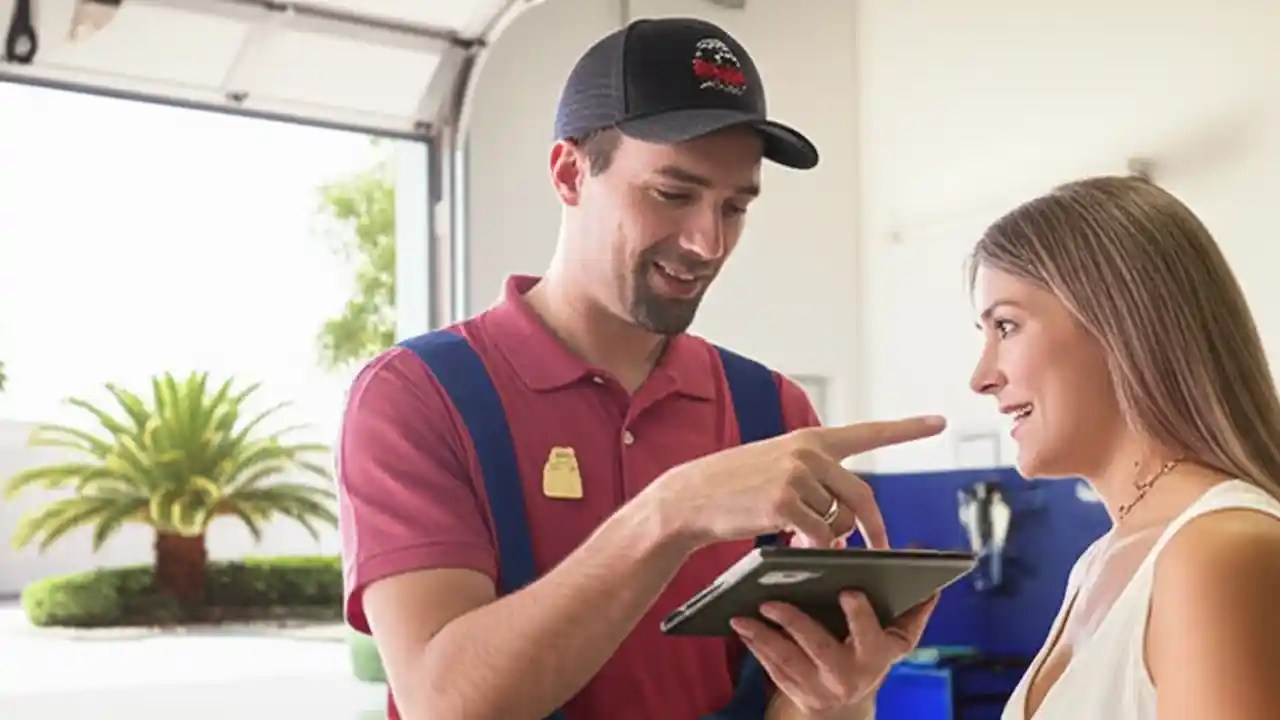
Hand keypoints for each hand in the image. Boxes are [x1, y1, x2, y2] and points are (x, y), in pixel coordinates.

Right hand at [644, 416, 945, 549]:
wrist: (692, 496)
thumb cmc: (737, 488)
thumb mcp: (779, 473)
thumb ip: (817, 489)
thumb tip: (843, 534)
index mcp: (811, 439)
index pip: (867, 432)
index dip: (906, 429)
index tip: (938, 422)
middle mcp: (808, 451)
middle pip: (862, 496)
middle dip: (874, 529)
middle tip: (881, 550)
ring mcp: (797, 475)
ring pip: (837, 521)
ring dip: (825, 538)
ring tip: (795, 534)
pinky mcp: (785, 501)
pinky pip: (819, 536)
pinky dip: (812, 547)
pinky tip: (789, 540)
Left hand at [732, 591, 939, 717]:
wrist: (847, 703)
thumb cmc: (870, 653)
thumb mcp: (894, 638)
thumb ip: (912, 612)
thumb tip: (933, 585)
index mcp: (877, 655)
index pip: (870, 634)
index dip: (860, 616)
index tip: (847, 591)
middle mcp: (849, 675)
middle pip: (820, 648)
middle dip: (796, 624)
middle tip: (771, 600)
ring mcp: (820, 686)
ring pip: (788, 661)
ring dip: (763, 638)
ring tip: (742, 616)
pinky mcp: (796, 691)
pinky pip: (772, 669)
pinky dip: (756, 648)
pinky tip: (741, 627)